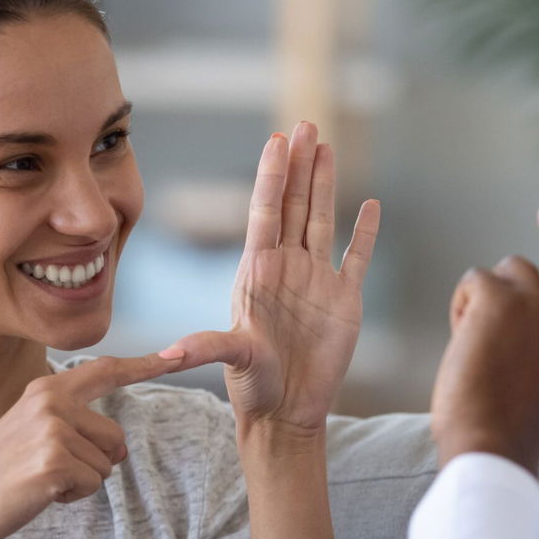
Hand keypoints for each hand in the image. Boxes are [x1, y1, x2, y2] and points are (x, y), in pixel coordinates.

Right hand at [0, 353, 182, 538]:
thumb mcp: (30, 432)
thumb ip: (74, 426)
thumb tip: (121, 450)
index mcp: (45, 389)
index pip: (104, 372)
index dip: (144, 365)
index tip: (178, 354)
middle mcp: (51, 402)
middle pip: (116, 437)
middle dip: (94, 462)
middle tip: (46, 470)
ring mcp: (53, 430)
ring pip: (107, 465)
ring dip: (80, 481)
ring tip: (39, 480)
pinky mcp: (56, 461)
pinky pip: (93, 484)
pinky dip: (72, 497)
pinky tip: (40, 493)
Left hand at [166, 121, 380, 441]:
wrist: (287, 414)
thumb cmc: (253, 388)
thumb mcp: (230, 361)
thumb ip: (206, 349)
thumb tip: (168, 353)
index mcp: (258, 271)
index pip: (265, 211)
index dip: (271, 175)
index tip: (277, 141)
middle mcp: (287, 267)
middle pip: (293, 203)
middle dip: (300, 164)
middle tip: (305, 124)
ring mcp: (317, 280)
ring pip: (321, 219)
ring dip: (325, 183)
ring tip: (326, 145)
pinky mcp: (345, 299)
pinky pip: (357, 257)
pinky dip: (365, 232)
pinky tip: (371, 205)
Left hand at [430, 254, 538, 475]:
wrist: (493, 443)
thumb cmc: (513, 427)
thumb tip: (537, 314)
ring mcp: (537, 300)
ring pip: (510, 268)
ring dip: (492, 297)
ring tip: (481, 343)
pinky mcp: (499, 294)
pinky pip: (474, 280)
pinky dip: (462, 307)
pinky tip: (464, 344)